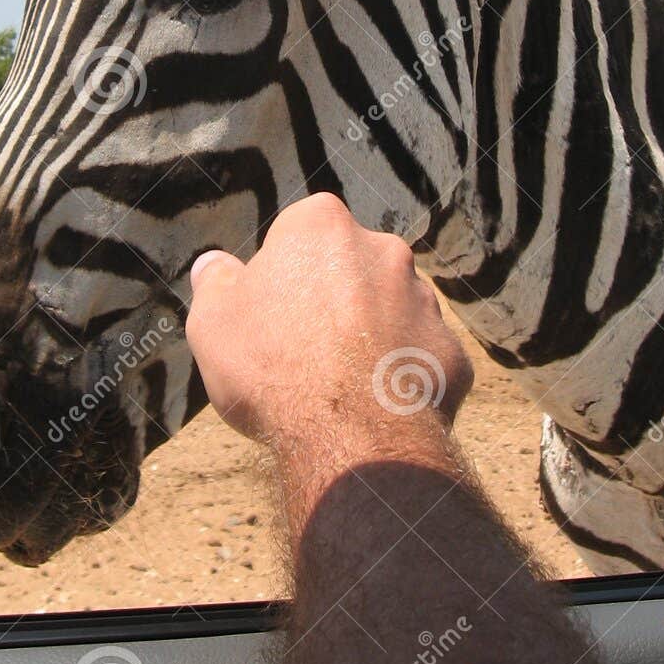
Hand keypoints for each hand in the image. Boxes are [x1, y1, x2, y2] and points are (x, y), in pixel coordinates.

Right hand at [185, 191, 470, 455]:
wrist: (349, 437)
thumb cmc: (272, 368)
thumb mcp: (213, 321)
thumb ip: (215, 283)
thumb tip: (212, 264)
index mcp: (321, 225)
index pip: (297, 236)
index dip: (278, 278)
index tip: (267, 318)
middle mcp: (383, 249)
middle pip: (348, 271)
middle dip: (330, 302)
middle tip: (299, 354)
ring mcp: (426, 300)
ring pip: (389, 313)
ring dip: (368, 338)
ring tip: (337, 389)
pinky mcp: (451, 352)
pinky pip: (420, 360)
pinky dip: (401, 378)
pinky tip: (373, 409)